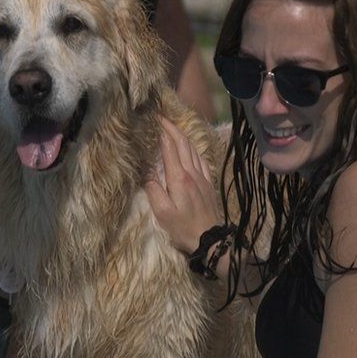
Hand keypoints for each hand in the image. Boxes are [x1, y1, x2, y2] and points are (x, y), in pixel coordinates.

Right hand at [145, 118, 222, 254]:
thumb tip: (145, 171)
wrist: (211, 239)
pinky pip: (201, 159)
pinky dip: (193, 149)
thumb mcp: (162, 212)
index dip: (162, 132)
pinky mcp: (209, 183)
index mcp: (178, 178)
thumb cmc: (183, 228)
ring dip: (182, 136)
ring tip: (173, 129)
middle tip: (161, 118)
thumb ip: (153, 189)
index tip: (154, 119)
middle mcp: (192, 173)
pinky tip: (190, 148)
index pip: (169, 148)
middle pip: (182, 143)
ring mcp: (203, 177)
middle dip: (172, 128)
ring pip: (193, 149)